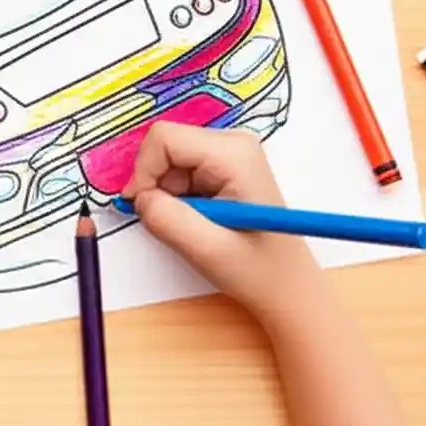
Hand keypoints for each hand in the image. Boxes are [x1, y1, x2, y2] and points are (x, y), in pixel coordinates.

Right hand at [121, 122, 322, 320]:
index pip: (164, 138)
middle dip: (155, 183)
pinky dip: (175, 197)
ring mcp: (229, 154)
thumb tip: (138, 198)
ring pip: (169, 160)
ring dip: (166, 194)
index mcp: (234, 153)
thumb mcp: (206, 249)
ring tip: (190, 224)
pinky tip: (196, 220)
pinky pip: (179, 172)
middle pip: (166, 146)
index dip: (144, 171)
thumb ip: (165, 218)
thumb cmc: (257, 270)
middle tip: (169, 220)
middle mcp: (233, 143)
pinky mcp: (222, 168)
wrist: (287, 287)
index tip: (143, 206)